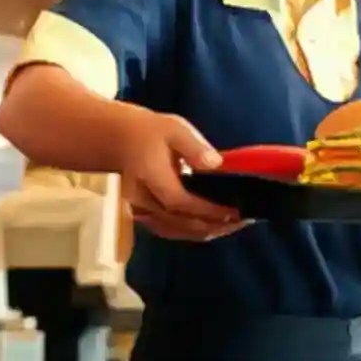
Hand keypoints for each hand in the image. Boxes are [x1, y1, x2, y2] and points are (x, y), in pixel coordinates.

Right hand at [115, 109, 248, 241]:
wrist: (118, 140)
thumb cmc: (149, 132)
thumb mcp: (174, 128)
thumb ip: (194, 147)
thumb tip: (216, 164)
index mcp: (150, 176)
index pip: (180, 202)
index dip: (208, 210)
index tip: (235, 210)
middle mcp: (142, 200)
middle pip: (179, 223)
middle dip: (213, 225)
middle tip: (242, 220)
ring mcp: (141, 211)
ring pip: (175, 231)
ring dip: (206, 232)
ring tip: (233, 225)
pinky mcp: (144, 216)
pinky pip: (170, 230)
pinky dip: (193, 232)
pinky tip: (212, 227)